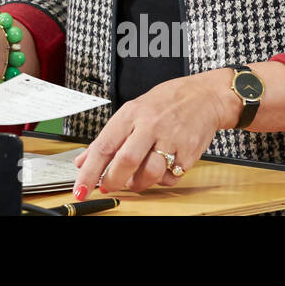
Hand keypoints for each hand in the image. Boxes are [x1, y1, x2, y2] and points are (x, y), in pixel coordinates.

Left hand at [71, 72, 234, 198]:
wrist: (204, 96)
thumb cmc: (165, 102)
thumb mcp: (131, 111)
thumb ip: (107, 138)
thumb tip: (83, 160)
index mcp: (130, 114)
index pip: (103, 146)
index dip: (89, 171)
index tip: (80, 189)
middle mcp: (150, 125)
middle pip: (126, 160)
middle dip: (113, 181)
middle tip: (107, 187)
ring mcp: (171, 139)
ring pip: (149, 173)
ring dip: (137, 184)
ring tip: (134, 180)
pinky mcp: (189, 153)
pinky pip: (171, 177)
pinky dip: (161, 180)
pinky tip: (159, 170)